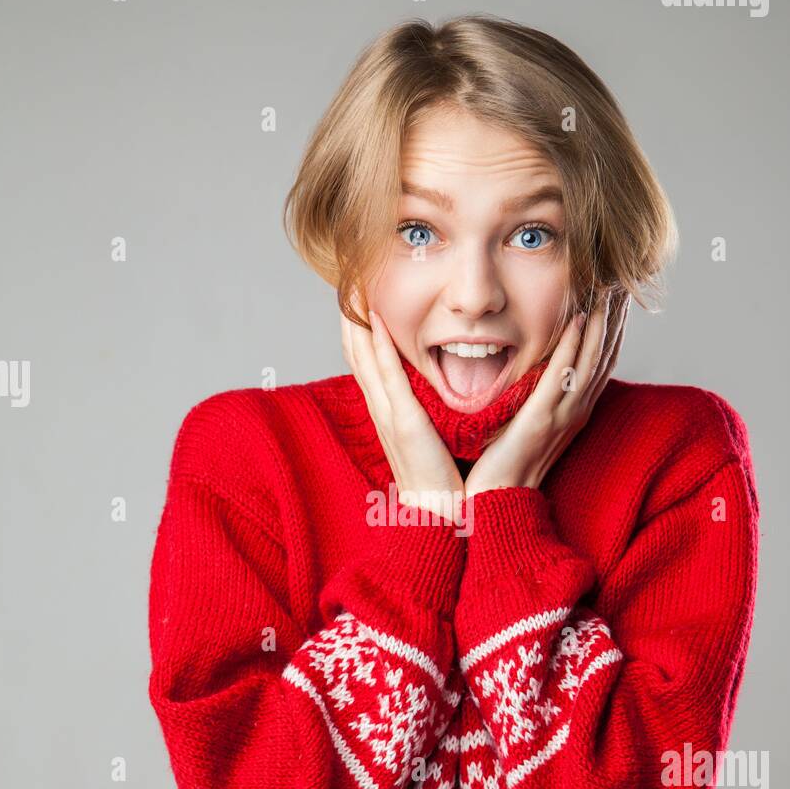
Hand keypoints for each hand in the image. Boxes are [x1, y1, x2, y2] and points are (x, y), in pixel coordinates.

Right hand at [340, 305, 465, 519]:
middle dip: (350, 313)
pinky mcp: (403, 421)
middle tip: (349, 276)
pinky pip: (387, 376)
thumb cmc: (440, 474)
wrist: (439, 511)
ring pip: (363, 356)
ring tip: (354, 286)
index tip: (358, 292)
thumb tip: (432, 384)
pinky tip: (376, 320)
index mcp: (386, 408)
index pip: (364, 357)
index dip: (357, 324)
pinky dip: (378, 346)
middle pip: (355, 350)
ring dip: (357, 320)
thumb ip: (426, 406)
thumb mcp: (429, 431)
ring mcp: (388, 413)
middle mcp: (380, 406)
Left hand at [463, 288, 629, 497]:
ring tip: (607, 291)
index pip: (602, 362)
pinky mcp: (541, 418)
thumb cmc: (507, 463)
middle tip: (622, 283)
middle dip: (615, 319)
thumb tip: (542, 372)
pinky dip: (572, 347)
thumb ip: (542, 399)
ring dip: (601, 324)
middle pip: (604, 356)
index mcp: (575, 412)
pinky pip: (561, 376)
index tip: (616, 298)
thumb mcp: (532, 424)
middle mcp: (576, 411)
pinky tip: (577, 319)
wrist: (497, 499)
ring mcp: (562, 415)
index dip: (613, 330)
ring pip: (591, 361)